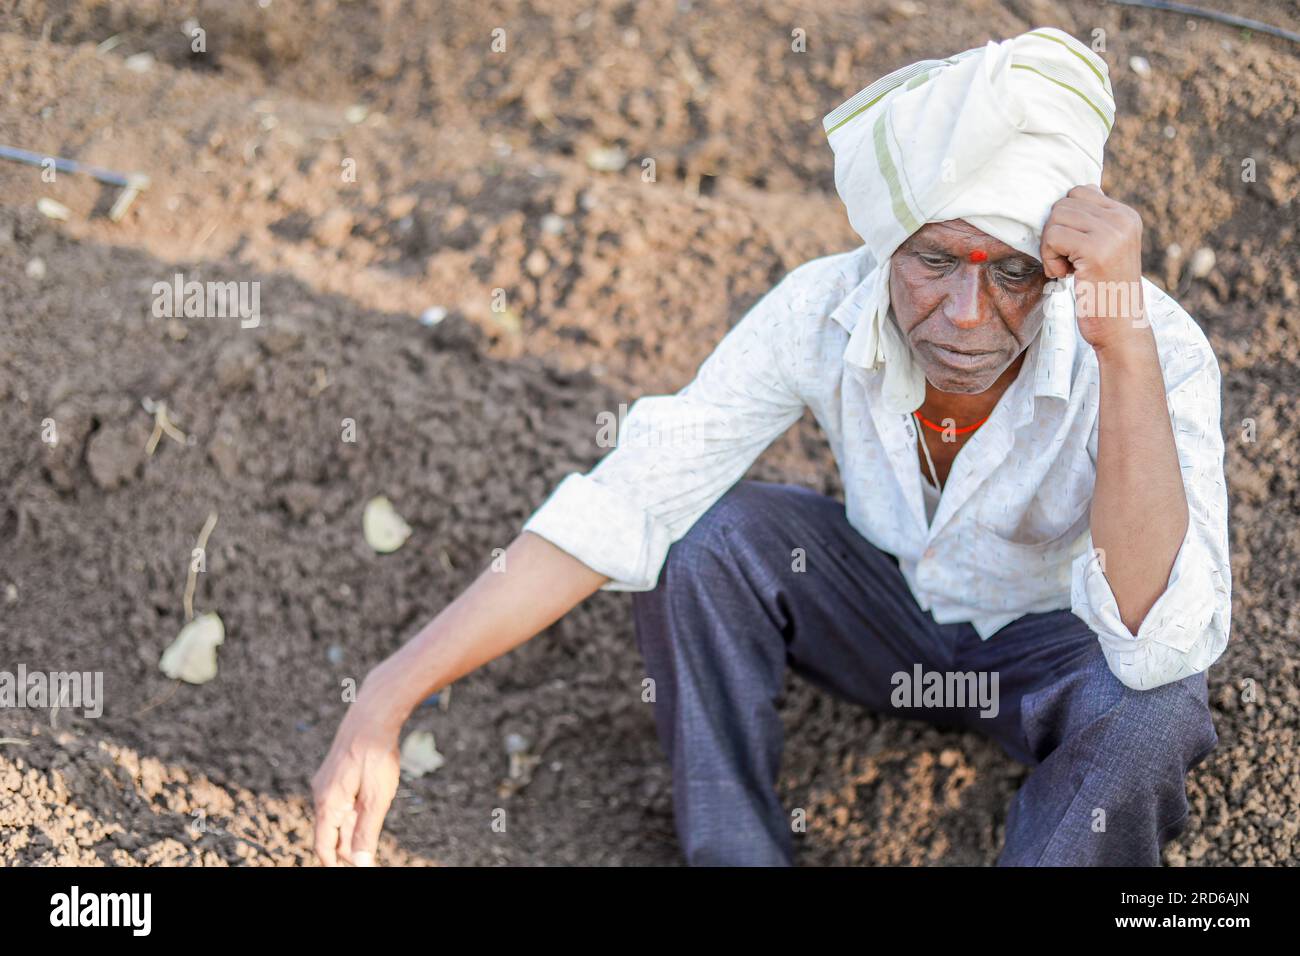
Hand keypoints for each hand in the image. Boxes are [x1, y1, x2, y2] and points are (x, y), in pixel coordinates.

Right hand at [311, 682, 402, 866]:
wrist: (373, 715)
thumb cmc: (375, 756)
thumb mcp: (376, 799)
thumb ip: (366, 832)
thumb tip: (360, 863)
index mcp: (327, 804)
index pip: (323, 846)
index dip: (335, 864)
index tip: (352, 870)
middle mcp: (321, 794)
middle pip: (330, 834)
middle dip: (345, 850)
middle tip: (365, 860)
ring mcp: (328, 782)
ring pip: (336, 817)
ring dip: (351, 831)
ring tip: (368, 842)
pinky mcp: (337, 773)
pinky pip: (341, 801)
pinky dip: (352, 813)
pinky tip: (368, 810)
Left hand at [1040, 184, 1148, 355]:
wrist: (1121, 328)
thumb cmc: (1103, 292)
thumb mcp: (1104, 249)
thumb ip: (1090, 224)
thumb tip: (1058, 201)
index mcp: (1126, 215)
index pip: (1079, 192)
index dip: (1064, 220)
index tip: (1074, 248)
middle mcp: (1123, 218)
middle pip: (1063, 204)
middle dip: (1055, 234)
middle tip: (1068, 262)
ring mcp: (1112, 232)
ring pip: (1055, 218)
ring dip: (1050, 247)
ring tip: (1068, 269)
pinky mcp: (1096, 250)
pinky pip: (1053, 237)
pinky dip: (1050, 259)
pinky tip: (1065, 276)